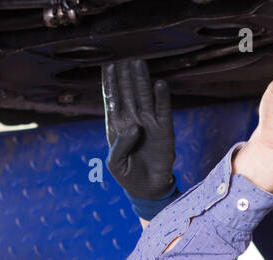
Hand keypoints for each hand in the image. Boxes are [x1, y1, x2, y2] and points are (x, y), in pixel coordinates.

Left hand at [102, 59, 175, 199]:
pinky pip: (163, 110)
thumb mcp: (115, 164)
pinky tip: (160, 84)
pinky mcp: (164, 129)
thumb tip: (133, 126)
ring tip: (139, 63)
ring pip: (144, 96)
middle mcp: (132, 119)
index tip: (108, 65)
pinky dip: (161, 97)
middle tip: (125, 57)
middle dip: (125, 75)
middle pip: (128, 92)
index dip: (110, 82)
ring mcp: (148, 123)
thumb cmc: (127, 175)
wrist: (147, 188)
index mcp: (116, 125)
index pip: (112, 99)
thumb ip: (119, 146)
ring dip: (141, 80)